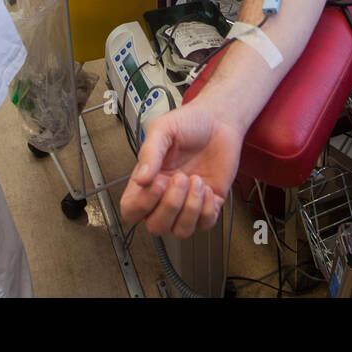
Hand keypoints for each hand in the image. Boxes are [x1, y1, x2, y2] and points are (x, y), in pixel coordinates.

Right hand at [119, 100, 240, 238]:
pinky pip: (205, 225)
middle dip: (170, 206)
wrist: (219, 120)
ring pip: (181, 231)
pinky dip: (207, 209)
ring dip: (190, 208)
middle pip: (156, 227)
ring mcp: (187, 203)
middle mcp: (165, 196)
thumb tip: (140, 178)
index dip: (141, 205)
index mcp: (147, 181)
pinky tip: (207, 187)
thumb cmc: (188, 123)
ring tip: (196, 180)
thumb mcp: (162, 130)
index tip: (157, 183)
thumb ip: (149, 153)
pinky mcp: (209, 204)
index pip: (131, 210)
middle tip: (180, 177)